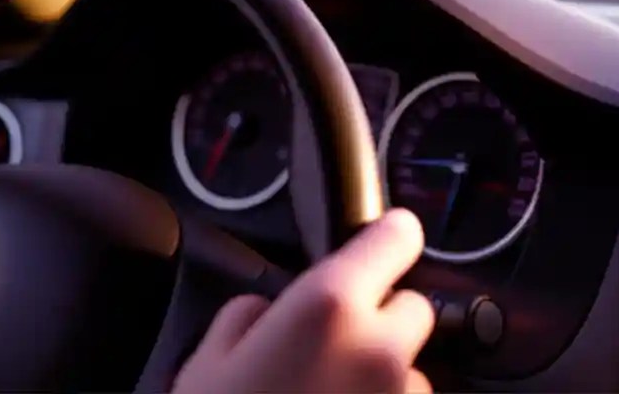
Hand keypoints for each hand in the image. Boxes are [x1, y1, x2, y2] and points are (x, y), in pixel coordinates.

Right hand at [174, 208, 435, 393]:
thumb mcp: (206, 363)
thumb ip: (248, 316)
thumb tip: (269, 312)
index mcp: (328, 307)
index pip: (395, 238)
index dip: (388, 238)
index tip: (386, 240)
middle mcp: (380, 348)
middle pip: (411, 308)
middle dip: (380, 323)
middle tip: (332, 355)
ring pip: (412, 370)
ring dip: (383, 381)